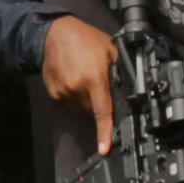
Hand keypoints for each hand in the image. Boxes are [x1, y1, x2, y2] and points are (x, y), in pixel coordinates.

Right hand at [39, 12, 120, 139]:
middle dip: (99, 101)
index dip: (105, 132)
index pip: (102, 111)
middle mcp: (76, 88)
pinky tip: (75, 79)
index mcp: (94, 78)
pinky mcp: (54, 94)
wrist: (54, 34)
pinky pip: (70, 103)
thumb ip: (119, 71)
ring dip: (87, 99)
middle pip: (94, 110)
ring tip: (84, 76)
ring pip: (82, 108)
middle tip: (98, 81)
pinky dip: (75, 96)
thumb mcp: (110, 50)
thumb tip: (129, 90)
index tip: (104, 148)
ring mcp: (63, 92)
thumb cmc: (84, 39)